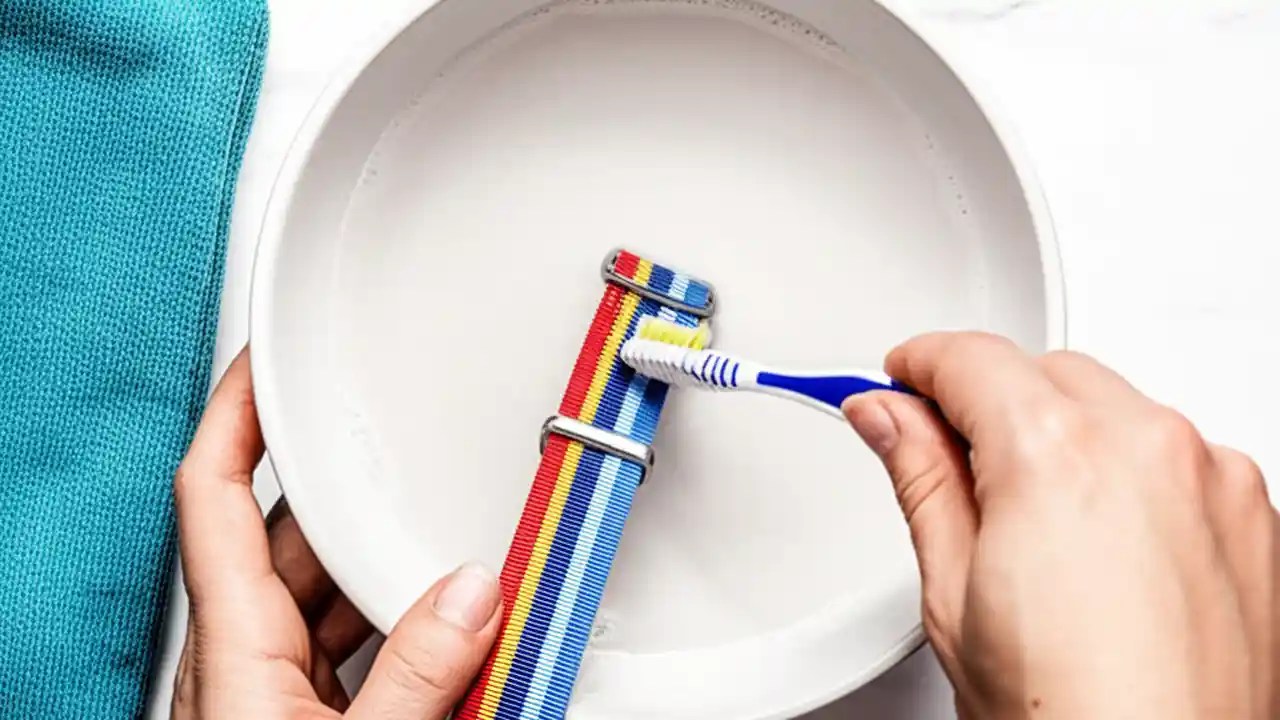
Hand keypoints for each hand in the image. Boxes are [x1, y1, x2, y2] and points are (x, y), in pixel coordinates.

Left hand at [171, 349, 501, 718]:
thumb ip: (417, 672)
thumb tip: (471, 594)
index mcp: (231, 647)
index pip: (213, 494)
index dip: (235, 413)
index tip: (269, 362)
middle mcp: (236, 659)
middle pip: (281, 539)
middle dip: (345, 491)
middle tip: (397, 447)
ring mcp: (261, 689)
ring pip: (314, 591)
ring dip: (371, 559)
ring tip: (435, 535)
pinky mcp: (291, 714)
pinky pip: (334, 639)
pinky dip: (381, 615)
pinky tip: (432, 621)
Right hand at [843, 333, 1275, 718]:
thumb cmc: (1068, 716)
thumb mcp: (955, 593)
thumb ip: (920, 477)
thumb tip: (886, 417)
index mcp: (1057, 457)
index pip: (970, 360)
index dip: (918, 367)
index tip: (898, 382)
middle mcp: (1150, 448)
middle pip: (1043, 372)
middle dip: (989, 399)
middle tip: (947, 458)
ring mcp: (1214, 480)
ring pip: (1114, 406)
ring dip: (1063, 430)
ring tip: (1029, 518)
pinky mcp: (1254, 517)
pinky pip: (1175, 453)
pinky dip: (1129, 469)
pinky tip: (1098, 541)